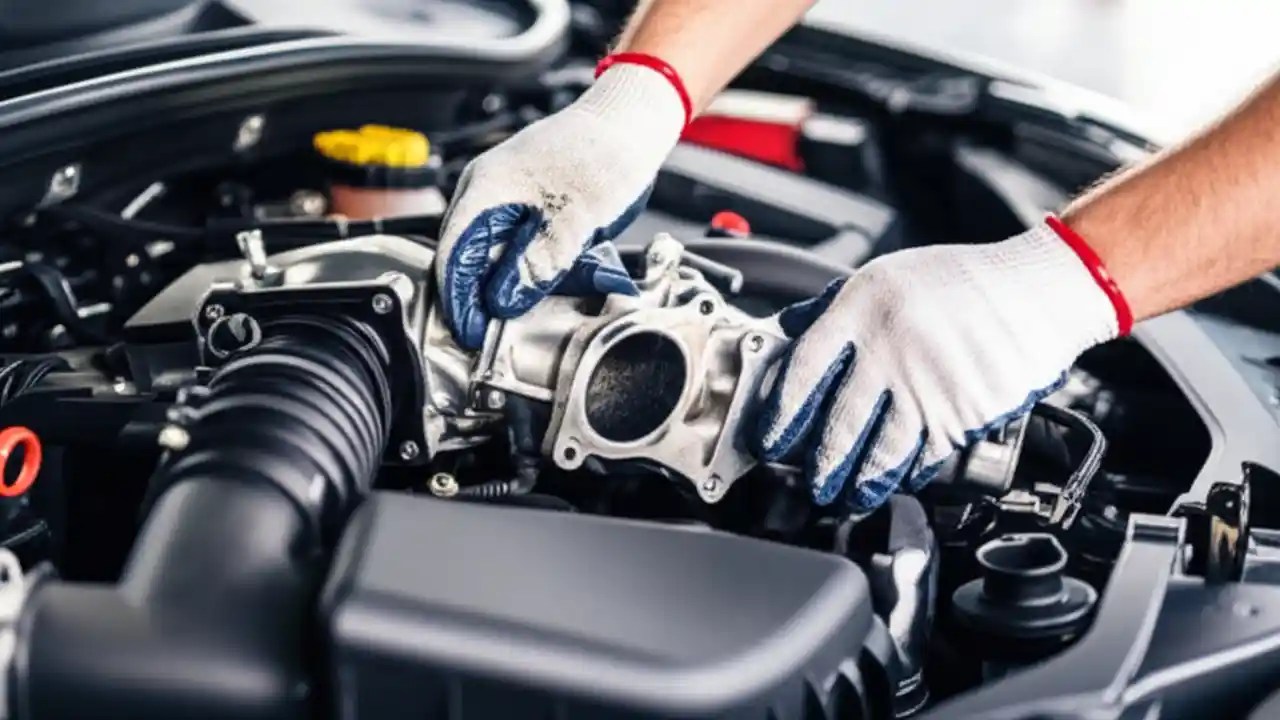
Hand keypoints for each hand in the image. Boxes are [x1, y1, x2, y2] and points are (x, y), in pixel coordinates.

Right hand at [435, 64, 684, 348]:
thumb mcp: (577, 217)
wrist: (633, 121)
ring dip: (510, 285)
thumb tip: (503, 300)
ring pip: (494, 255)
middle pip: (468, 258)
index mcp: (487, 187)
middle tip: (497, 333)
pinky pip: (517, 246)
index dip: (459, 300)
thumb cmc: (607, 151)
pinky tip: (552, 283)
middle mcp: (488, 191)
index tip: (471, 334)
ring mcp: (507, 198)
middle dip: (481, 298)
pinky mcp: (529, 206)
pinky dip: (530, 270)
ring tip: (530, 310)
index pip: (454, 254)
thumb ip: (539, 260)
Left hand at [753, 221, 1121, 513]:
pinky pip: (923, 456)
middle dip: (819, 463)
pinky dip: (906, 474)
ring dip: (858, 482)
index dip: (781, 411)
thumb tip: (790, 327)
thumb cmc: (962, 281)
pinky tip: (897, 481)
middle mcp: (887, 349)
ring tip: (846, 498)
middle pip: (837, 422)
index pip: (804, 369)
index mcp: (861, 310)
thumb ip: (833, 304)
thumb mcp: (887, 275)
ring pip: (878, 451)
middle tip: (810, 481)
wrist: (1039, 290)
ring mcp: (924, 385)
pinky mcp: (960, 413)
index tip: (771, 437)